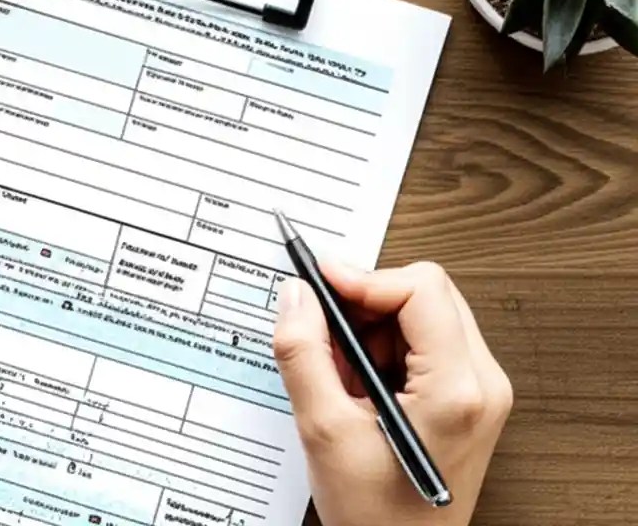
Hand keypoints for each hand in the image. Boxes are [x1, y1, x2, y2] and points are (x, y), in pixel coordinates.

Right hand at [272, 261, 512, 525]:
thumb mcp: (324, 430)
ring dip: (371, 329)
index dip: (363, 277)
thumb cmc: (377, 516)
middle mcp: (482, 383)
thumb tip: (296, 297)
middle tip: (322, 327)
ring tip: (338, 372)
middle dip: (366, 302)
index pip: (421, 289)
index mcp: (458, 390)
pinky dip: (382, 349)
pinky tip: (356, 384)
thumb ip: (304, 353)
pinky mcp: (467, 397)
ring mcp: (479, 390)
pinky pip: (424, 343)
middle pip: (425, 295)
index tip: (319, 280)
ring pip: (422, 315)